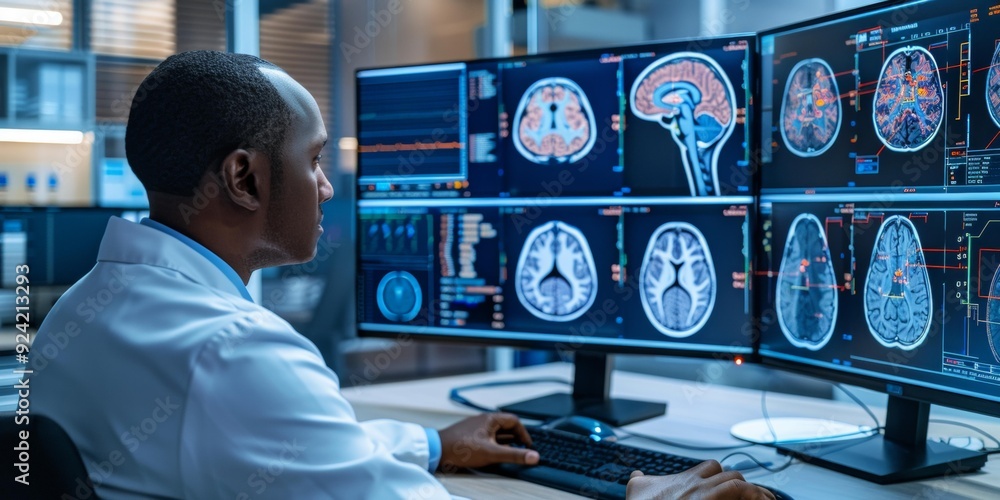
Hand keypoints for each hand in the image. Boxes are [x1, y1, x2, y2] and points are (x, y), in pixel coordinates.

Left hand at [437, 412, 539, 470]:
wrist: (436, 450)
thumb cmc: (462, 448)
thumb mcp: (492, 453)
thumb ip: (514, 455)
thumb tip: (533, 456)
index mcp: (490, 419)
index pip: (515, 421)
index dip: (524, 434)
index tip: (528, 446)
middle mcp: (483, 420)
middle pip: (506, 426)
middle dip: (515, 439)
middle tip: (521, 450)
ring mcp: (475, 427)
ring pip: (496, 433)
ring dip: (504, 442)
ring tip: (508, 454)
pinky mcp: (469, 435)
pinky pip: (487, 437)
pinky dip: (494, 444)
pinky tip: (491, 454)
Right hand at [626, 460, 775, 499]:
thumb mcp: (636, 488)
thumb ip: (639, 478)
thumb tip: (636, 472)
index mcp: (684, 480)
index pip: (710, 467)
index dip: (720, 475)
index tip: (726, 486)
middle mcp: (697, 485)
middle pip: (729, 474)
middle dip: (740, 484)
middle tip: (750, 497)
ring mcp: (706, 495)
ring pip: (738, 482)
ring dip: (753, 491)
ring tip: (766, 499)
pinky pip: (741, 492)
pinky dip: (755, 495)